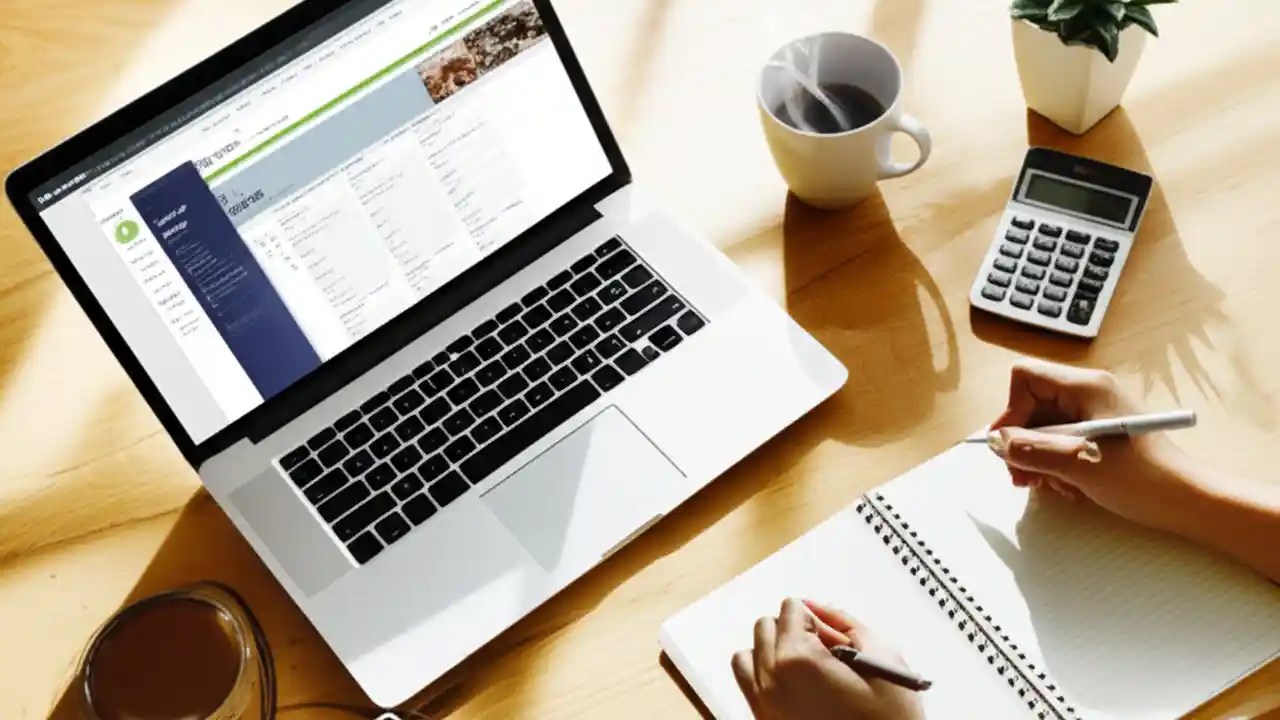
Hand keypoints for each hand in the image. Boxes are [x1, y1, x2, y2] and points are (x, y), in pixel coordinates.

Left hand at [731, 598, 924, 719]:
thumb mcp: (882, 656)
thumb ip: (844, 622)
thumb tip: (819, 606)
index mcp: (798, 659)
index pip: (791, 608)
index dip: (820, 622)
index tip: (837, 643)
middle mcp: (772, 680)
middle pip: (765, 627)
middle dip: (794, 632)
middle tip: (826, 654)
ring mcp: (763, 704)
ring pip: (747, 656)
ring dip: (771, 653)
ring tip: (804, 670)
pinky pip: (747, 686)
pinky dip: (764, 678)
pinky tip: (794, 688)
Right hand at [989, 360, 1200, 533]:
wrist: (1186, 501)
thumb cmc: (1140, 478)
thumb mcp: (1078, 465)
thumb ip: (1032, 450)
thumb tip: (996, 443)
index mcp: (1086, 387)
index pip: (1026, 378)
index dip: (1011, 411)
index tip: (1014, 447)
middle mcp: (1089, 392)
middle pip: (1032, 405)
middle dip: (1023, 442)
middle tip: (1022, 478)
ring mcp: (1095, 412)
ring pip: (1044, 426)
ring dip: (1038, 457)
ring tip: (1049, 486)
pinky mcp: (1100, 433)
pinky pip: (1062, 440)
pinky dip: (1056, 463)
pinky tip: (1067, 486)